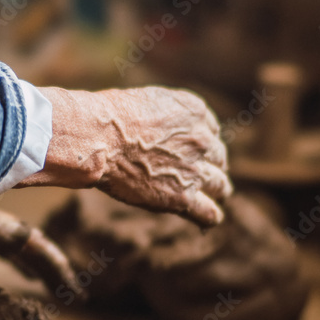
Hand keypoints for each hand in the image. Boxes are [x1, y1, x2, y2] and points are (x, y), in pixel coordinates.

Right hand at [17, 86, 231, 226]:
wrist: (99, 138)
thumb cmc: (109, 118)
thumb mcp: (147, 102)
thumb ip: (166, 117)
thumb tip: (162, 132)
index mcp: (196, 111)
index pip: (211, 131)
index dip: (198, 143)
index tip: (186, 150)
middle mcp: (203, 139)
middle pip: (219, 157)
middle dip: (208, 165)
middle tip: (189, 173)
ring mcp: (195, 170)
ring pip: (221, 185)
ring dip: (213, 189)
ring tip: (202, 196)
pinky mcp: (183, 197)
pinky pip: (210, 213)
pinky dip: (209, 216)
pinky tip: (204, 217)